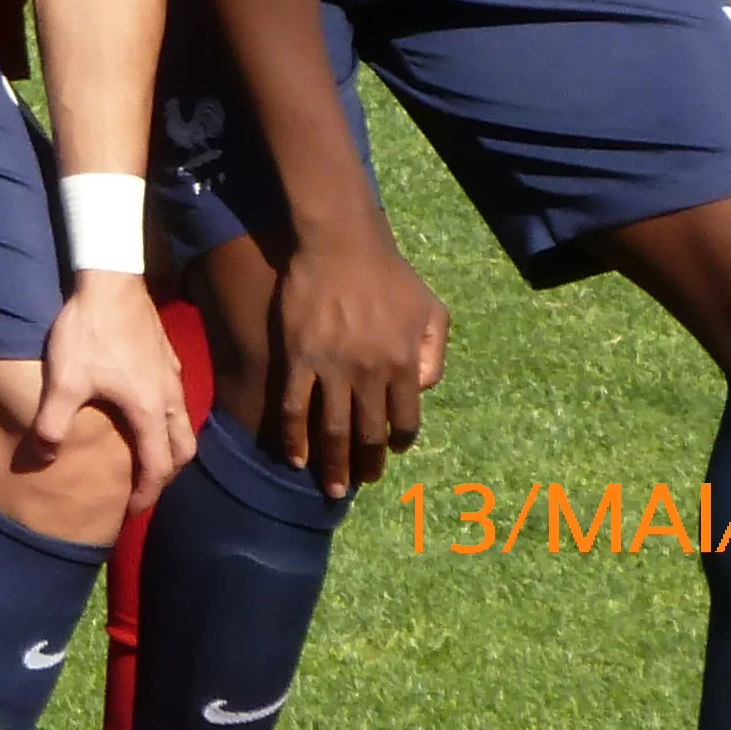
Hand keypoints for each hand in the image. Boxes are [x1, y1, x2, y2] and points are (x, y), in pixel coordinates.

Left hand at [32, 277, 195, 514]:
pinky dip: (167, 417)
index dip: (146, 494)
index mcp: (148, 410)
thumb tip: (44, 459)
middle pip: (183, 449)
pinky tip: (144, 408)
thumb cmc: (89, 332)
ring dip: (169, 445)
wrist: (110, 278)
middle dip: (167, 474)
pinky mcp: (165, 354)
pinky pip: (176, 398)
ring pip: (183, 422)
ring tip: (146, 453)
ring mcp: (171, 373)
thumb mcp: (64, 379)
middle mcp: (169, 396)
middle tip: (145, 487)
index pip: (157, 467)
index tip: (133, 512)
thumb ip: (53, 424)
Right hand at [270, 230, 449, 495]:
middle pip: (368, 434)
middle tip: (360, 482)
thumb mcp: (432, 309)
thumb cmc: (388, 273)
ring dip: (333, 465)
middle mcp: (371, 374)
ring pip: (332, 430)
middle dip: (366, 465)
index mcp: (404, 365)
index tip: (389, 452)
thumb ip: (435, 352)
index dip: (397, 443)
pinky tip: (296, 457)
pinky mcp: (299, 357)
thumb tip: (422, 390)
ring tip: (331, 487)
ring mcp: (332, 368)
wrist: (340, 242)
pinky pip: (295, 407)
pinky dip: (295, 438)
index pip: (404, 421)